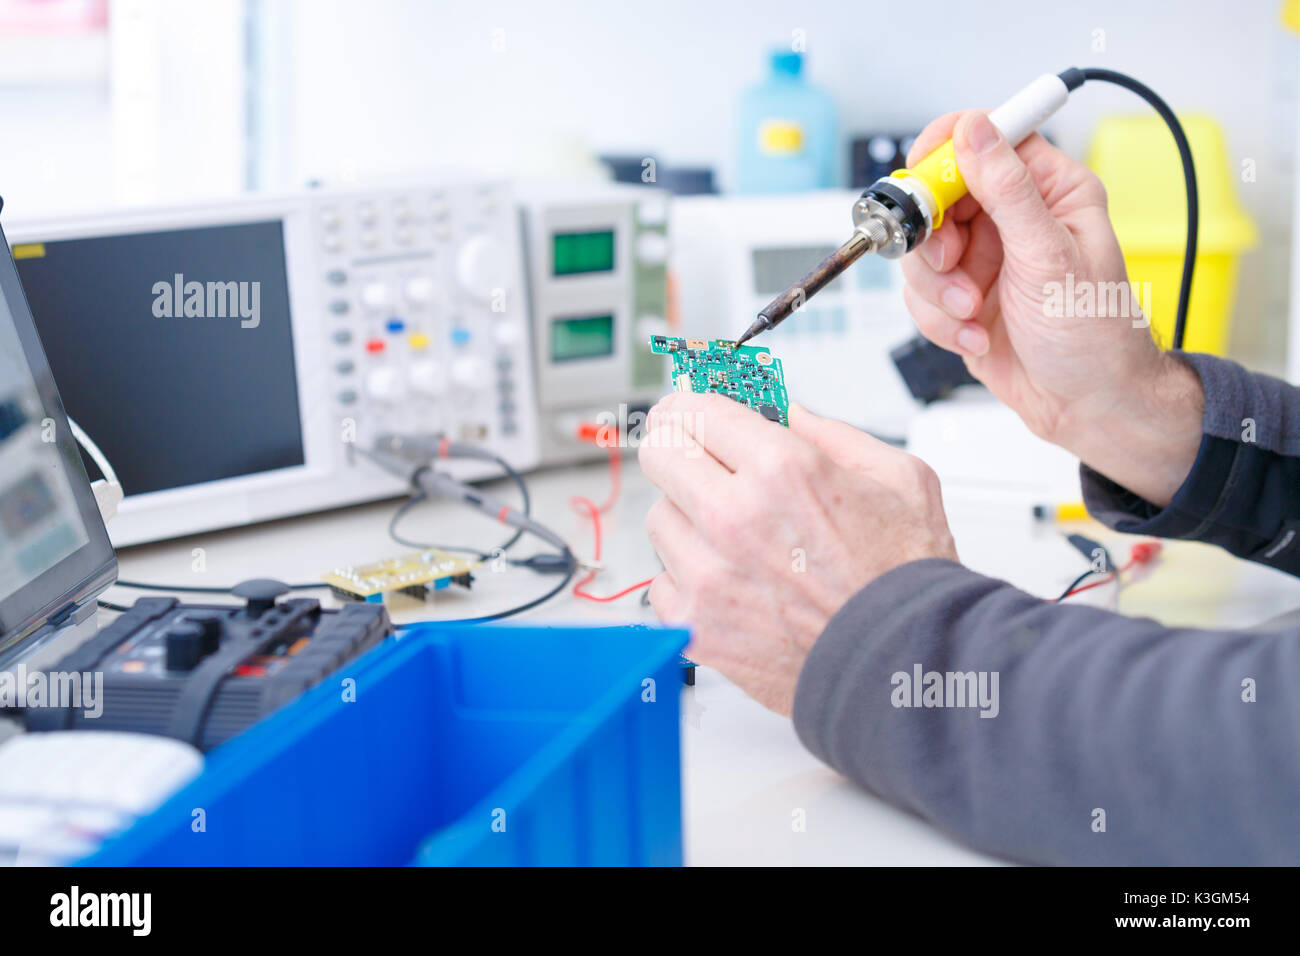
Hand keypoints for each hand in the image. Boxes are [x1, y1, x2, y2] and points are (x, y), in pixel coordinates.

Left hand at [638, 392, 956, 715]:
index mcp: (782, 470)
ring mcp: (709, 575)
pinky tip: (730, 582)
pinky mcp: (696, 624)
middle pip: (659, 452)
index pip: (695, 409)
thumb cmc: (905, 581)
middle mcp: (735, 518)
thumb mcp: (897, 478)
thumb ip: (833, 434)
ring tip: (733, 537)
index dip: (690, 403)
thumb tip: (789, 413)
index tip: (687, 408)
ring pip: (659, 518)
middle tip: (694, 456)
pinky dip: (688, 580)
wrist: (902, 667)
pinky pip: (662, 582)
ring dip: (687, 519)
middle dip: (677, 447)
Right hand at [901, 110, 1201, 505]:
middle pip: (937, 197)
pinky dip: (939, 320)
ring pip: (921, 251)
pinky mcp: (961, 296)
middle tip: (951, 266)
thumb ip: (1007, 190)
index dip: (944, 154)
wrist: (1086, 404)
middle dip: (935, 241)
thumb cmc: (1091, 334)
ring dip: (938, 290)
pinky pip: (920, 294)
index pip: (983, 139)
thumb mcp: (1048, 255)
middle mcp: (1013, 218)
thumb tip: (975, 128)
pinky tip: (975, 335)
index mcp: (1048, 189)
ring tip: (973, 313)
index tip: (924, 186)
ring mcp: (984, 258)